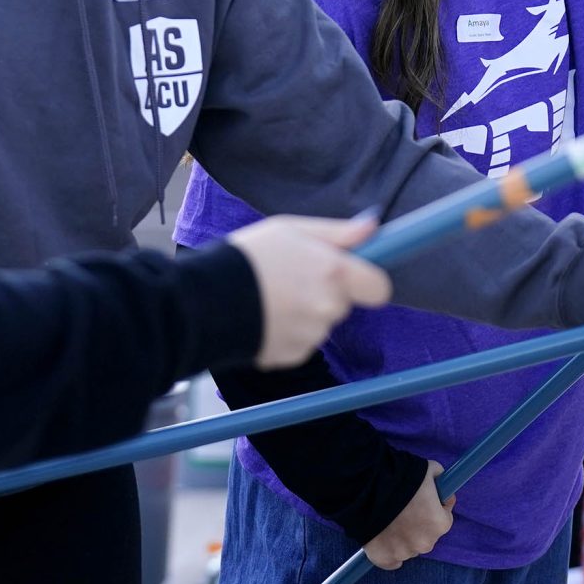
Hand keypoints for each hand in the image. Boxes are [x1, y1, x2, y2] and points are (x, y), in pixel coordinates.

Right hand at [226, 214, 392, 368]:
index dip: (368, 281)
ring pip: (320, 323)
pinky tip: (264, 316)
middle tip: (292, 278)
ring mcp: (312, 335)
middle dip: (326, 293)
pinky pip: (301, 342)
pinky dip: (287, 331)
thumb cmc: (247, 257)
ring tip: (270, 296)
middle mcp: (329, 307)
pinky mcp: (294, 356)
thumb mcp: (291, 229)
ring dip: (304, 312)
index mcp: (333, 272)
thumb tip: (374, 228)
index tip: (353, 275)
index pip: (379, 288)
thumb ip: (337, 232)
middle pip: (344, 304)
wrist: (203, 301)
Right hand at [364, 459, 452, 569]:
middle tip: (404, 508)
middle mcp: (425, 543)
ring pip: (408, 546)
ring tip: (389, 518)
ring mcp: (403, 553)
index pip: (444, 518)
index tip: (423, 499)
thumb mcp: (431, 470)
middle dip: (419, 524)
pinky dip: (388, 553)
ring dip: (403, 536)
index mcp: (440, 524)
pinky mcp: (383, 558)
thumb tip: (443, 490)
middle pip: (426, 535)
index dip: (434, 507)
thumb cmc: (403, 477)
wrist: (369, 486)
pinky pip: (391, 561)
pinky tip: (384, 541)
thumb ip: (440, 484)